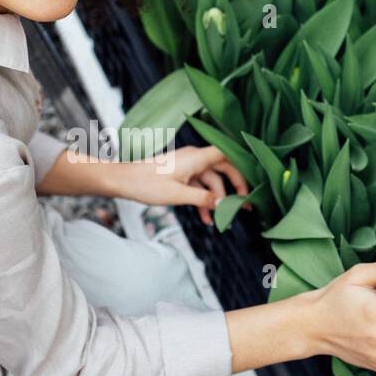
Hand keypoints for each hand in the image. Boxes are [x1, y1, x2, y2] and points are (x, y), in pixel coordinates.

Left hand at [112, 145, 251, 224]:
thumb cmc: (146, 184)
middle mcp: (194, 158)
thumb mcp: (177, 195)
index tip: (252, 183)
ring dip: (216, 199)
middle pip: (223, 169)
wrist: (122, 181)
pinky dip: (203, 199)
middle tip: (244, 205)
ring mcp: (187, 166)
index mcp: (196, 157)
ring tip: (222, 219)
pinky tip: (205, 217)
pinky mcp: (179, 175)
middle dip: (234, 187)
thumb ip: (203, 199)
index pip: (228, 155)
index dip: (242, 167)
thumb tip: (224, 205)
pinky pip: (197, 186)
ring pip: (210, 181)